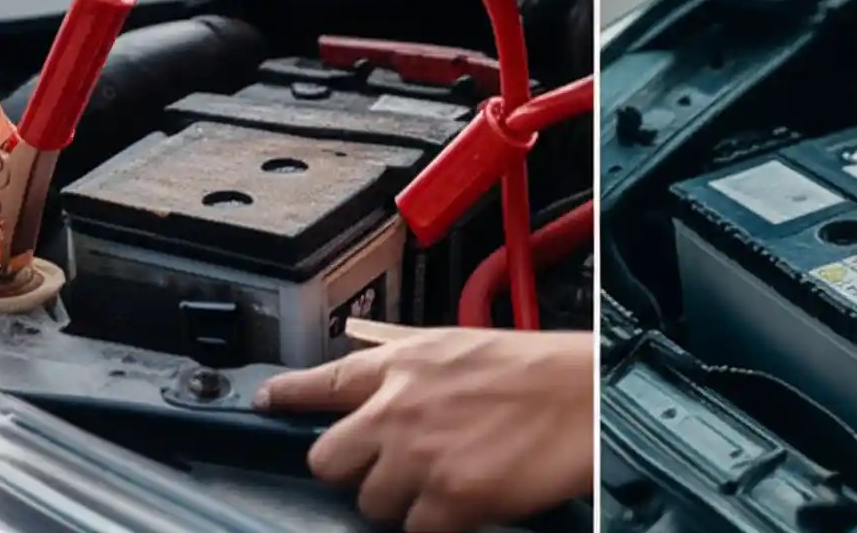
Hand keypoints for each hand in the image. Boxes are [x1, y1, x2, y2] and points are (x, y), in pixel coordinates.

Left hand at [254, 328, 593, 531]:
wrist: (590, 396)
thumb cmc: (540, 369)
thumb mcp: (463, 343)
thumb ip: (408, 350)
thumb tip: (371, 346)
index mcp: (404, 364)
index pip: (323, 381)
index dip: (288, 396)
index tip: (267, 401)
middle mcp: (400, 408)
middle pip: (328, 459)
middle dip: (352, 468)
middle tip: (389, 464)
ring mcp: (419, 456)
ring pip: (371, 502)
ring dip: (402, 499)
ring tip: (446, 477)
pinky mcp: (448, 499)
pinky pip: (416, 530)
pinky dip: (440, 523)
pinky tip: (469, 497)